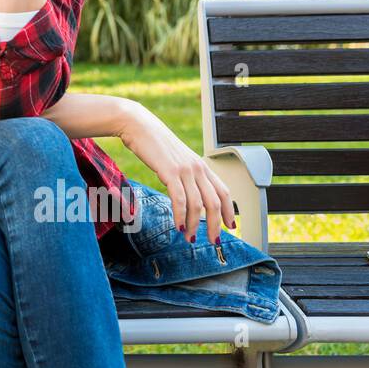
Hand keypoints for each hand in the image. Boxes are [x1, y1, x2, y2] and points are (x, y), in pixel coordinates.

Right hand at [117, 103, 234, 245]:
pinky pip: (179, 199)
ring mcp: (185, 169)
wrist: (138, 125)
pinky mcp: (170, 171)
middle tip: (213, 242)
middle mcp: (198, 168)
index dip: (229, 210)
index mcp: (201, 165)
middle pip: (215, 202)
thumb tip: (187, 192)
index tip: (230, 226)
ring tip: (190, 238)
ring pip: (198, 204)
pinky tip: (178, 226)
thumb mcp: (176, 159)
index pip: (223, 191)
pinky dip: (181, 216)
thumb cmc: (154, 143)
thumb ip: (185, 173)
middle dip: (216, 225)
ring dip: (195, 225)